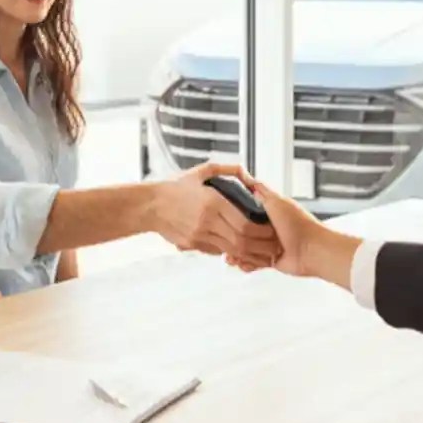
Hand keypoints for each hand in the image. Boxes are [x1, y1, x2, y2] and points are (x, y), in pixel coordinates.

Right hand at [150, 162, 279, 266]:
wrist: (150, 205)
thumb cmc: (176, 186)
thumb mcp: (202, 171)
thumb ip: (226, 170)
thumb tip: (247, 173)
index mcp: (213, 201)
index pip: (245, 223)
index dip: (262, 231)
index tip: (273, 230)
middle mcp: (207, 220)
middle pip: (241, 240)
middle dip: (260, 245)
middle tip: (273, 245)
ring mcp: (199, 235)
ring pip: (231, 250)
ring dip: (249, 253)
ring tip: (262, 251)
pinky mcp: (192, 244)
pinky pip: (217, 251)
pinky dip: (231, 252)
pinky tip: (240, 250)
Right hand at [227, 181, 360, 289]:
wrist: (313, 250)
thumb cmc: (298, 223)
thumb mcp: (275, 200)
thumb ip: (259, 189)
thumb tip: (244, 175)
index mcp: (265, 212)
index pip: (240, 213)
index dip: (230, 217)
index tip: (221, 219)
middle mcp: (265, 228)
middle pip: (239, 232)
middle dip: (231, 238)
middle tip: (225, 240)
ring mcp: (266, 245)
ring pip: (243, 248)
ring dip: (236, 252)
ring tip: (231, 255)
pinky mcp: (268, 260)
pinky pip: (251, 262)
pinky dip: (246, 264)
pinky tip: (241, 263)